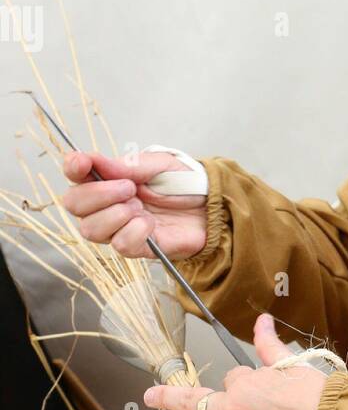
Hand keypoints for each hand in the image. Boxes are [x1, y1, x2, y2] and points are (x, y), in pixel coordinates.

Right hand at [60, 149, 207, 258]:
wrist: (211, 205)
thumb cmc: (184, 183)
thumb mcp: (159, 164)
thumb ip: (128, 166)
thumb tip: (96, 162)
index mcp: (109, 178)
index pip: (76, 174)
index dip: (73, 167)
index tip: (82, 162)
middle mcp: (106, 205)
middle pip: (74, 204)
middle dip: (98, 195)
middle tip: (129, 189)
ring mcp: (118, 227)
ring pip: (91, 229)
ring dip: (116, 215)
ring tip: (141, 207)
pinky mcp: (135, 247)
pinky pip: (120, 244)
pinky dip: (135, 231)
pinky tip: (150, 224)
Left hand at [114, 313, 328, 409]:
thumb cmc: (321, 399)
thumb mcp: (293, 367)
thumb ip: (271, 346)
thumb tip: (262, 320)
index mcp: (245, 385)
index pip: (232, 382)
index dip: (239, 387)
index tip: (252, 393)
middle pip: (190, 404)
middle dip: (167, 401)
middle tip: (148, 399)